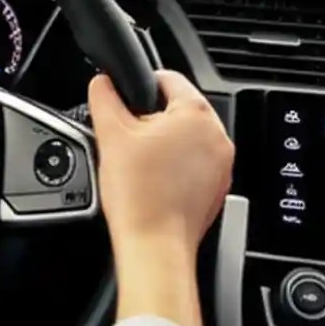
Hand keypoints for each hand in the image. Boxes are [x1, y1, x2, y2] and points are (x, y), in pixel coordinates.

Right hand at [88, 70, 234, 325]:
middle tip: (128, 142)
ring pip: (185, 138)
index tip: (124, 104)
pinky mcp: (217, 188)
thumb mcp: (111, 134)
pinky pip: (193, 164)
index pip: (168, 78)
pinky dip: (174, 167)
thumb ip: (104, 96)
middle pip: (177, 109)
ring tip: (139, 165)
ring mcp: (222, 164)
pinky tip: (153, 182)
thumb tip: (103, 81)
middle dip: (150, 120)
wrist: (154, 247)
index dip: (139, 86)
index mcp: (197, 113)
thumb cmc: (140, 196)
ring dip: (163, 144)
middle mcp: (217, 136)